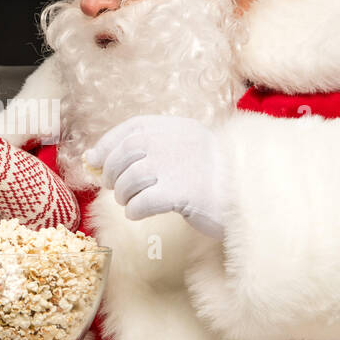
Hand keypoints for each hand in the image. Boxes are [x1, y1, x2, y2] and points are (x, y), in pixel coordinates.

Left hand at [84, 114, 229, 239]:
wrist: (247, 196)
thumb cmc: (210, 177)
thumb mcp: (183, 149)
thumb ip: (145, 148)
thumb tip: (92, 157)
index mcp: (176, 127)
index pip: (131, 128)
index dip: (107, 145)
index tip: (94, 160)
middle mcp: (174, 141)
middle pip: (124, 154)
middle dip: (111, 172)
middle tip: (113, 187)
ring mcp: (177, 166)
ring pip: (129, 180)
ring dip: (123, 194)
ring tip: (130, 201)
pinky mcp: (180, 193)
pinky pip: (141, 203)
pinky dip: (134, 210)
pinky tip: (140, 213)